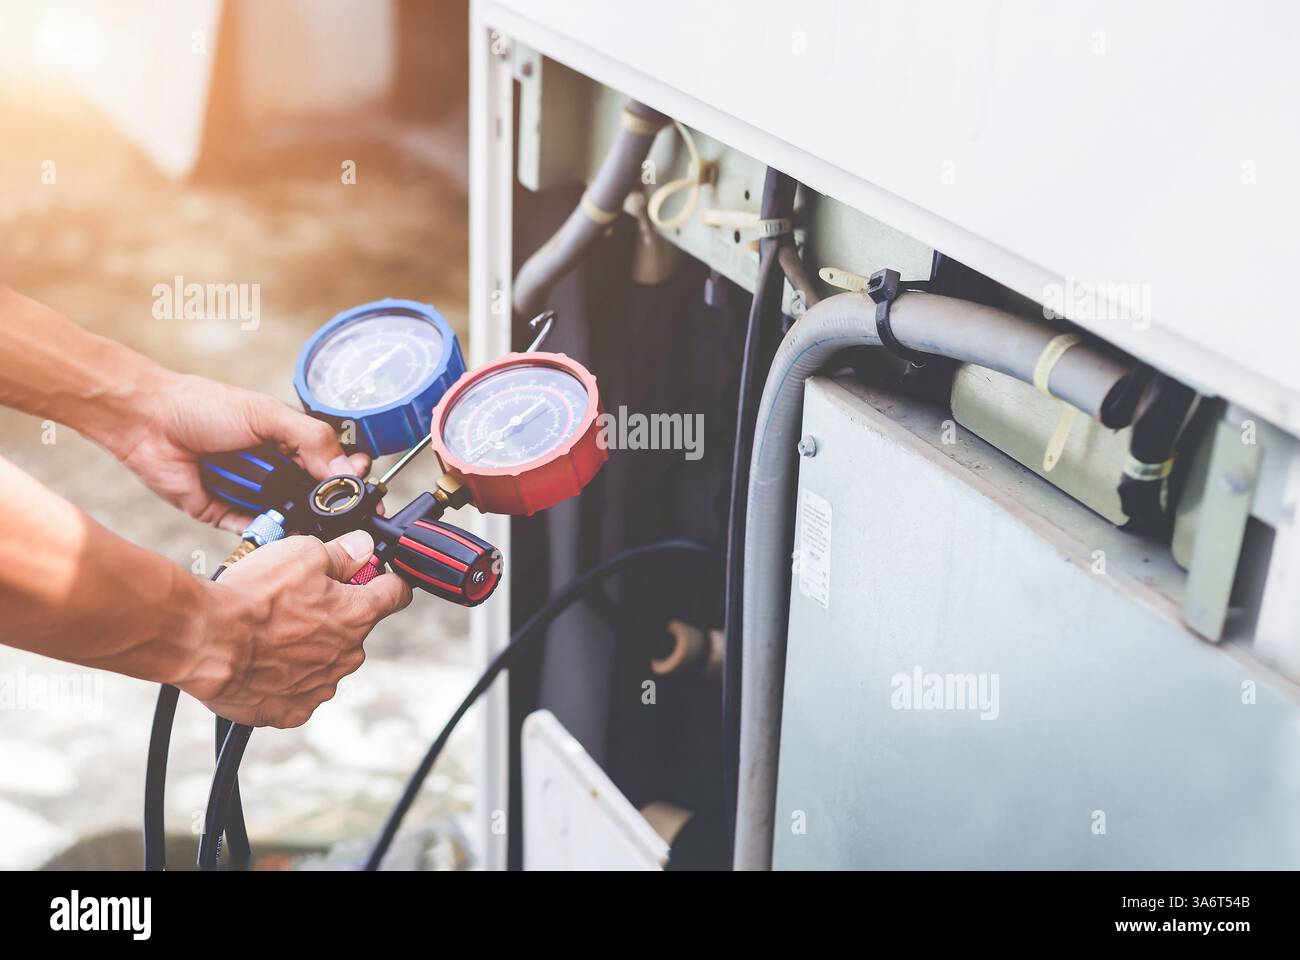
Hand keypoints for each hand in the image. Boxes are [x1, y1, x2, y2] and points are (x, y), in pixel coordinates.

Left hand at [109, 372, 369, 532]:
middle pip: (315, 495)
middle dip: (330, 505)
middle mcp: (274, 469)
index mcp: (289, 440)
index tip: (364, 488)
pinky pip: (256, 531)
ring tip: (314, 524)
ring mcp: (252, 493)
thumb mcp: (266, 414)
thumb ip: (310, 438)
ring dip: (301, 521)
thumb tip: (346, 467)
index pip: (332, 462)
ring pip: (289, 516)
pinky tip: (282, 534)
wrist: (147, 422)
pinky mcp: (227, 513)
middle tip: (344, 512)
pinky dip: (269, 534)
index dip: (349, 476)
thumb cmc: (203, 406)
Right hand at [181, 529, 412, 727]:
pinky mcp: (293, 711)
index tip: (374, 576)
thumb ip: (342, 552)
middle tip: (297, 601)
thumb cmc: (253, 597)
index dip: (385, 580)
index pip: (396, 594)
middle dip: (334, 613)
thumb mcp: (303, 553)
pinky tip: (262, 661)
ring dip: (308, 647)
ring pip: (326, 660)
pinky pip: (299, 691)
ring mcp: (321, 686)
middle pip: (354, 628)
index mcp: (358, 615)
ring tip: (270, 632)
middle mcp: (348, 655)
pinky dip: (285, 678)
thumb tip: (363, 548)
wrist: (206, 640)